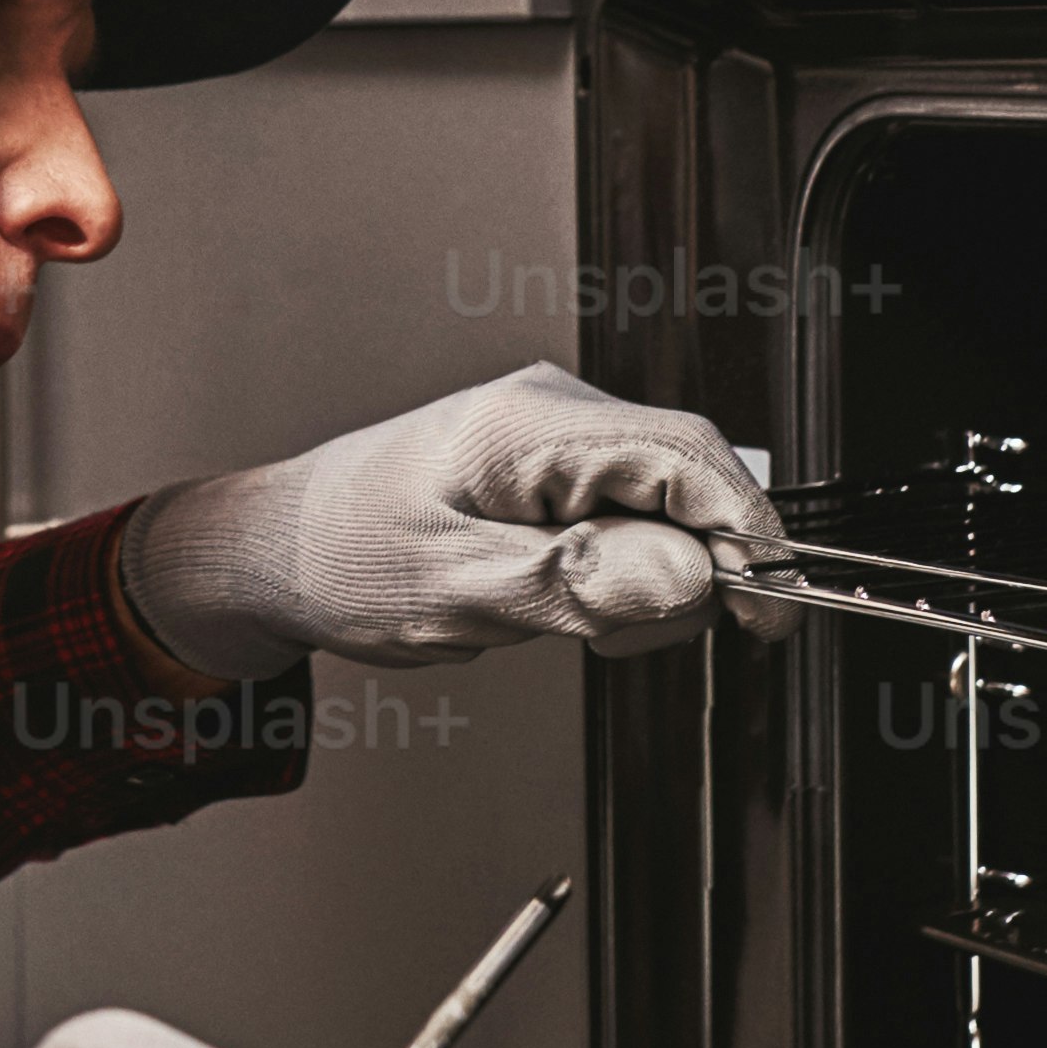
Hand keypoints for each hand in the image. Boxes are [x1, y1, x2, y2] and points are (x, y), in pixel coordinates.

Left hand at [124, 360, 789, 673]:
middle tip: (610, 636)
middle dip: (689, 569)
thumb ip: (577, 582)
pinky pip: (630, 512)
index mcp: (532, 425)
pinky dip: (623, 568)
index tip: (768, 613)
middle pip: (692, 478)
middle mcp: (555, 411)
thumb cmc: (341, 562)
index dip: (750, 535)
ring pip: (669, 503)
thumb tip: (691, 576)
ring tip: (564, 619)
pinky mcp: (553, 465)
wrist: (278, 549)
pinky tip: (564, 599)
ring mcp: (557, 433)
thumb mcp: (458, 593)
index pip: (691, 457)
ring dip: (650, 577)